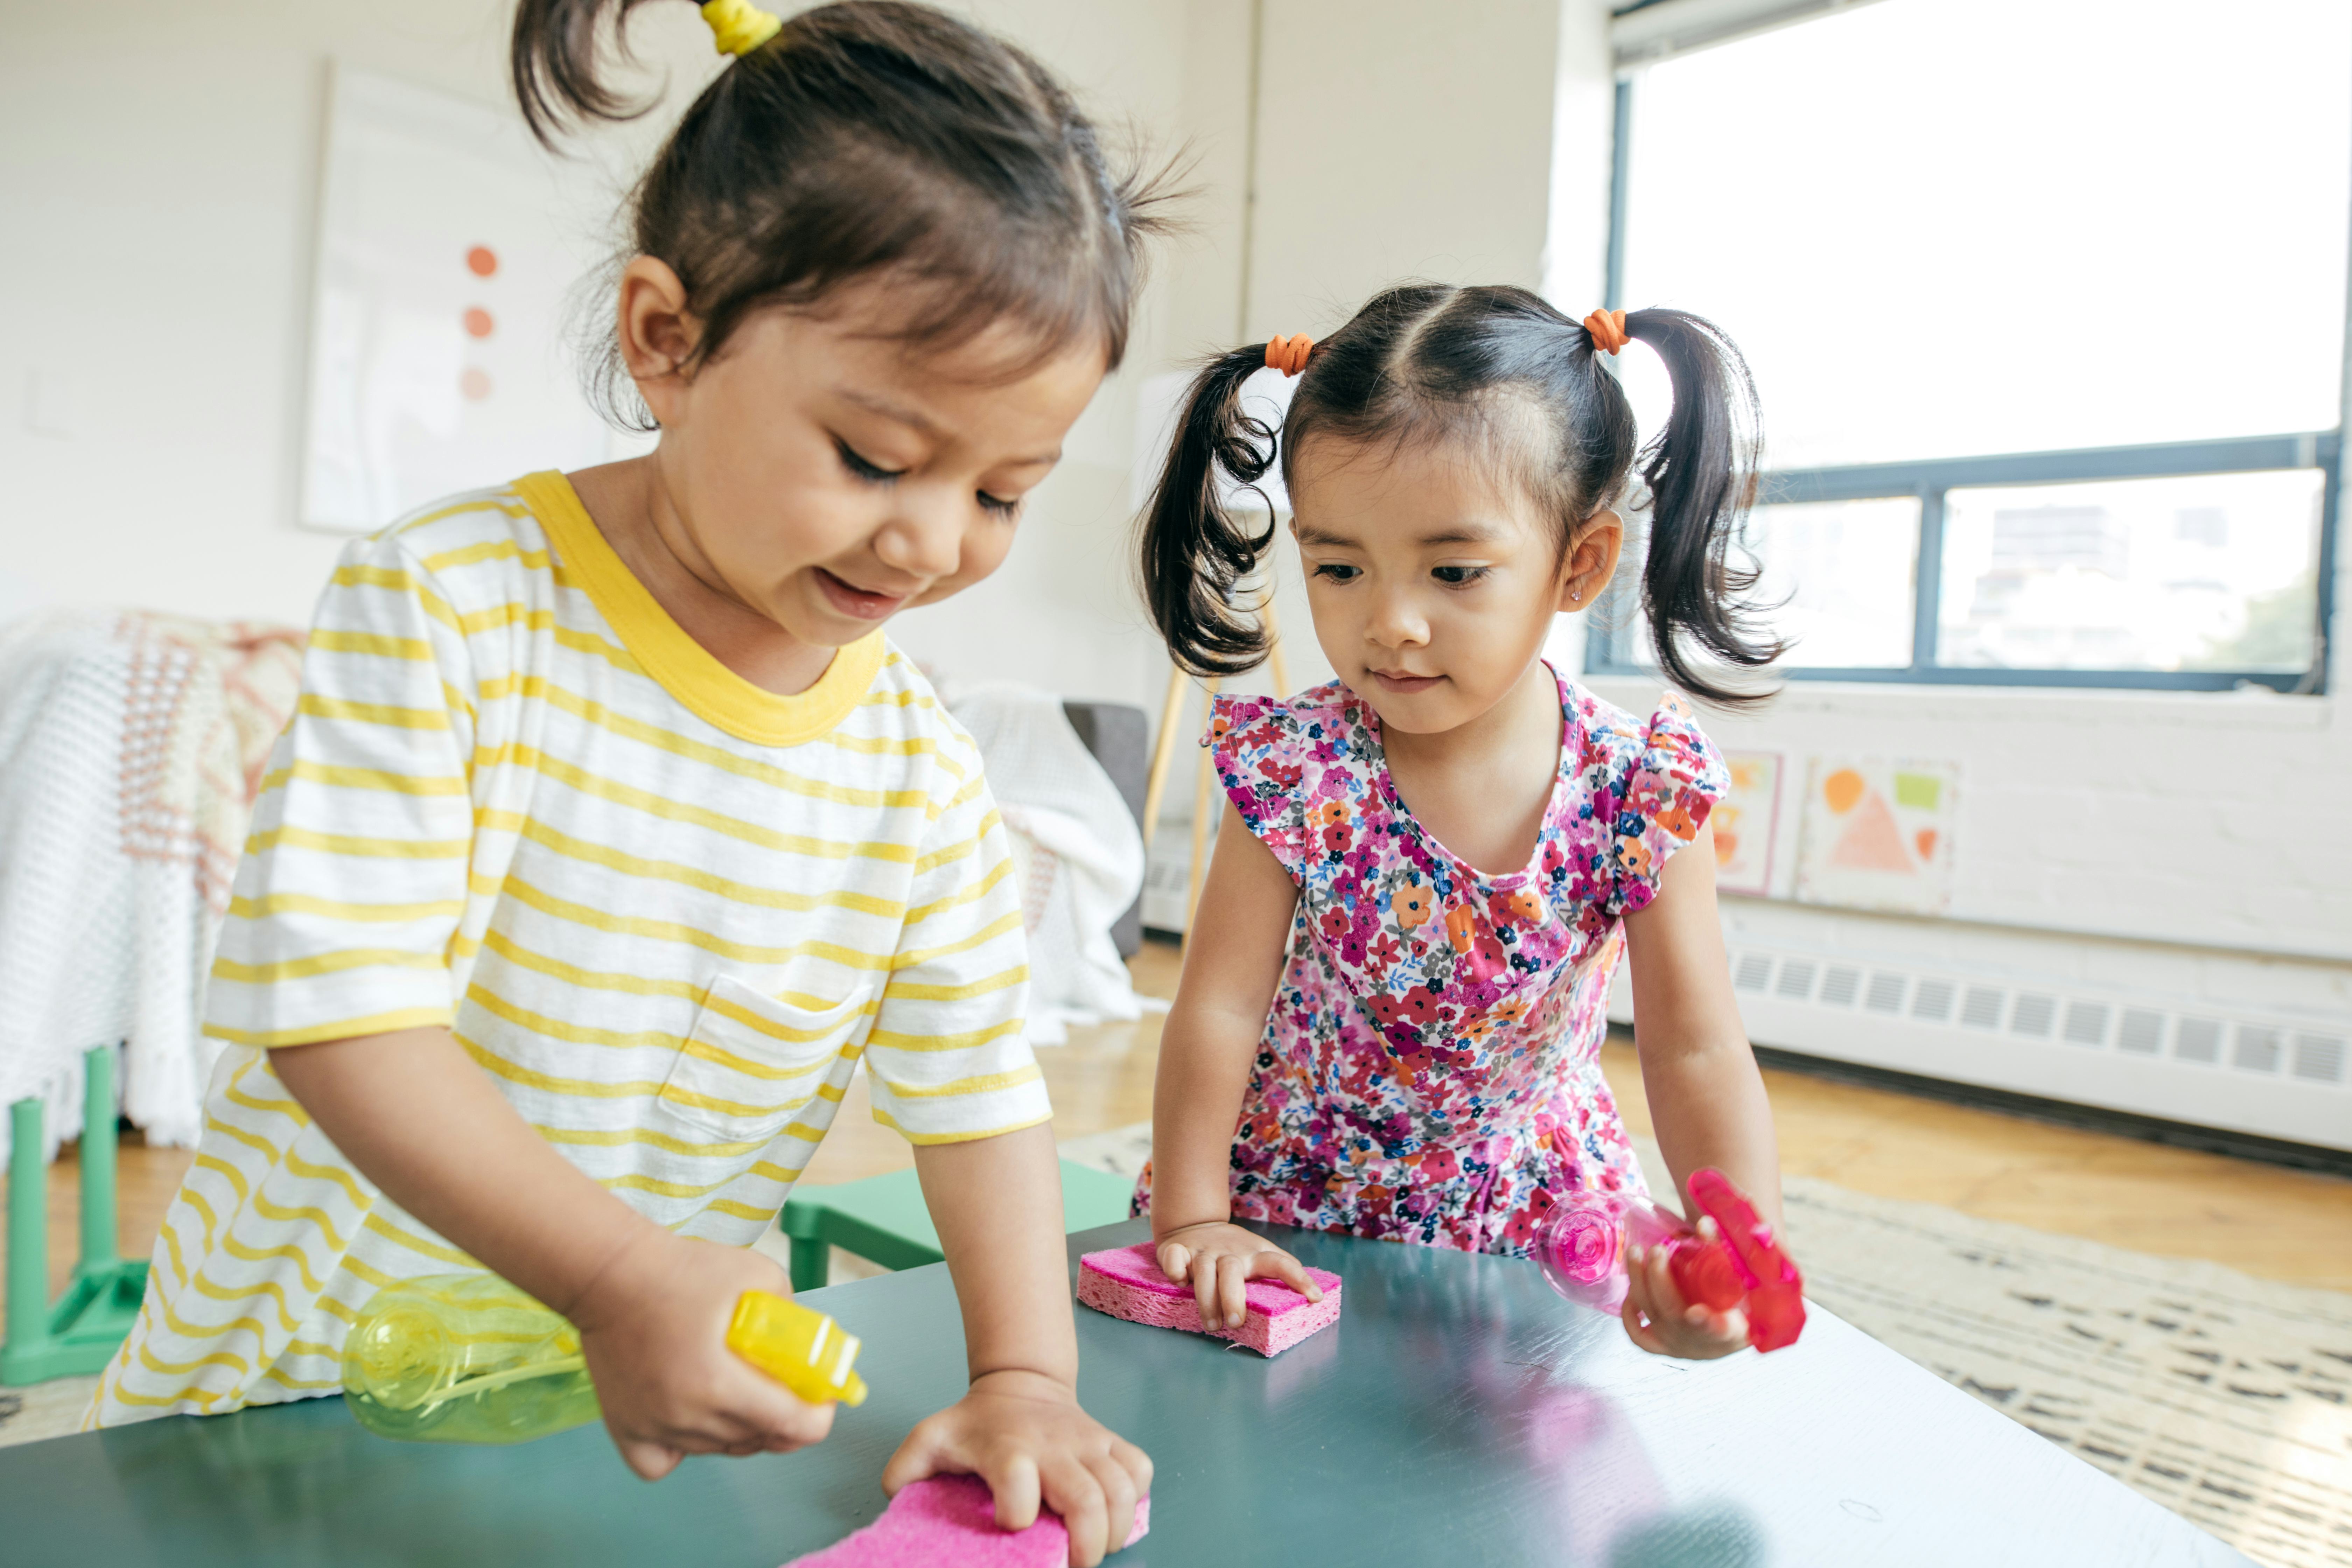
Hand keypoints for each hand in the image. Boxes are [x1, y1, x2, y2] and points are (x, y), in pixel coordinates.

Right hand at [567, 1227, 835, 1478]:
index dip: (816, 1417)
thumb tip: (809, 1342)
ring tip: (737, 1393)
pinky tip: (691, 1421)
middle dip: (780, 1419)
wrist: (612, 1273)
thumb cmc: (683, 1270)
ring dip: (736, 1430)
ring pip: (716, 1449)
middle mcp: (687, 1414)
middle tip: (782, 1391)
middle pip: (756, 1439)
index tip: (821, 1401)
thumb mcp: (757, 1275)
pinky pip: (662, 1463)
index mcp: (721, 1382)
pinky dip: (681, 1450)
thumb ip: (791, 1312)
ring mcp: (653, 1425)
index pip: (791, 1425)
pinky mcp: (624, 1427)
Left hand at [882, 1368, 1152, 1567]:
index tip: (1010, 1527)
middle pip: (1088, 1498)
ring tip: (1096, 1547)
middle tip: (1072, 1565)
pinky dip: (1136, 1498)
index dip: (1016, 1514)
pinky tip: (1114, 1513)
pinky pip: (1140, 1469)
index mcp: (1007, 1448)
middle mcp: (1053, 1445)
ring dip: (1116, 1529)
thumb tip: (894, 1498)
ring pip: (1122, 1488)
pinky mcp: (1110, 1440)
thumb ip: (906, 1471)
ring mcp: (1088, 1442)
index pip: (1018, 1482)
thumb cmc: (975, 1424)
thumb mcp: (930, 1439)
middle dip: (1087, 1545)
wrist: (1020, 1384)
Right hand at [1155, 1220, 1322, 1332]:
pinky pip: (1174, 1259)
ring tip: (1212, 1325)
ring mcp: (1202, 1250)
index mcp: (1255, 1254)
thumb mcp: (1259, 1253)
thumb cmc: (1234, 1250)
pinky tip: (1179, 1283)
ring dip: (1207, 1298)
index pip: (1281, 1263)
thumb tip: (1312, 1294)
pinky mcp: (1177, 1249)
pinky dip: (1175, 1270)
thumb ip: (1280, 1268)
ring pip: (1204, 1270)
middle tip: (1236, 1323)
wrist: (1194, 1223)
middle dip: (1233, 1298)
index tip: (1315, 1298)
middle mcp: (1229, 1251)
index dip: (1299, 1279)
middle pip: (1232, 1271)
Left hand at [1618, 1223, 1750, 1359]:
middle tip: (1656, 1250)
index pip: (1722, 1330)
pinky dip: (1629, 1314)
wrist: (1735, 1332)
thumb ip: (1722, 1250)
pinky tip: (1631, 1291)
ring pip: (1654, 1317)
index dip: (1709, 1323)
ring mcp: (1681, 1348)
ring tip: (1636, 1253)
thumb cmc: (1740, 1300)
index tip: (1696, 1312)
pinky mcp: (1664, 1349)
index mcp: (1734, 1329)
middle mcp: (1705, 1344)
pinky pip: (1639, 1337)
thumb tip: (1704, 1224)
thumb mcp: (1741, 1278)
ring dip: (1640, 1283)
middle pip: (1675, 1314)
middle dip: (1660, 1279)